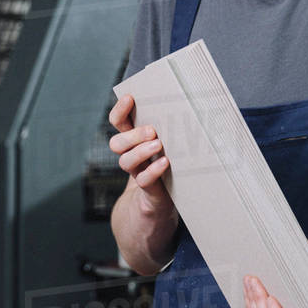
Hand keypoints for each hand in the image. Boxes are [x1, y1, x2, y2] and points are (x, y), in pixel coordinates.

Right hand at [108, 94, 172, 212]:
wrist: (158, 210)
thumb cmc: (169, 170)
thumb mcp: (167, 147)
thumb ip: (170, 131)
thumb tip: (190, 105)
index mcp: (134, 142)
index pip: (118, 123)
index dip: (120, 110)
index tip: (130, 98)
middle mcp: (131, 157)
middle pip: (116, 143)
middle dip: (132, 135)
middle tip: (151, 130)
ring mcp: (137, 174)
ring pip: (125, 161)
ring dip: (140, 151)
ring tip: (158, 144)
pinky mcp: (148, 191)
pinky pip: (143, 180)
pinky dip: (152, 171)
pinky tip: (164, 163)